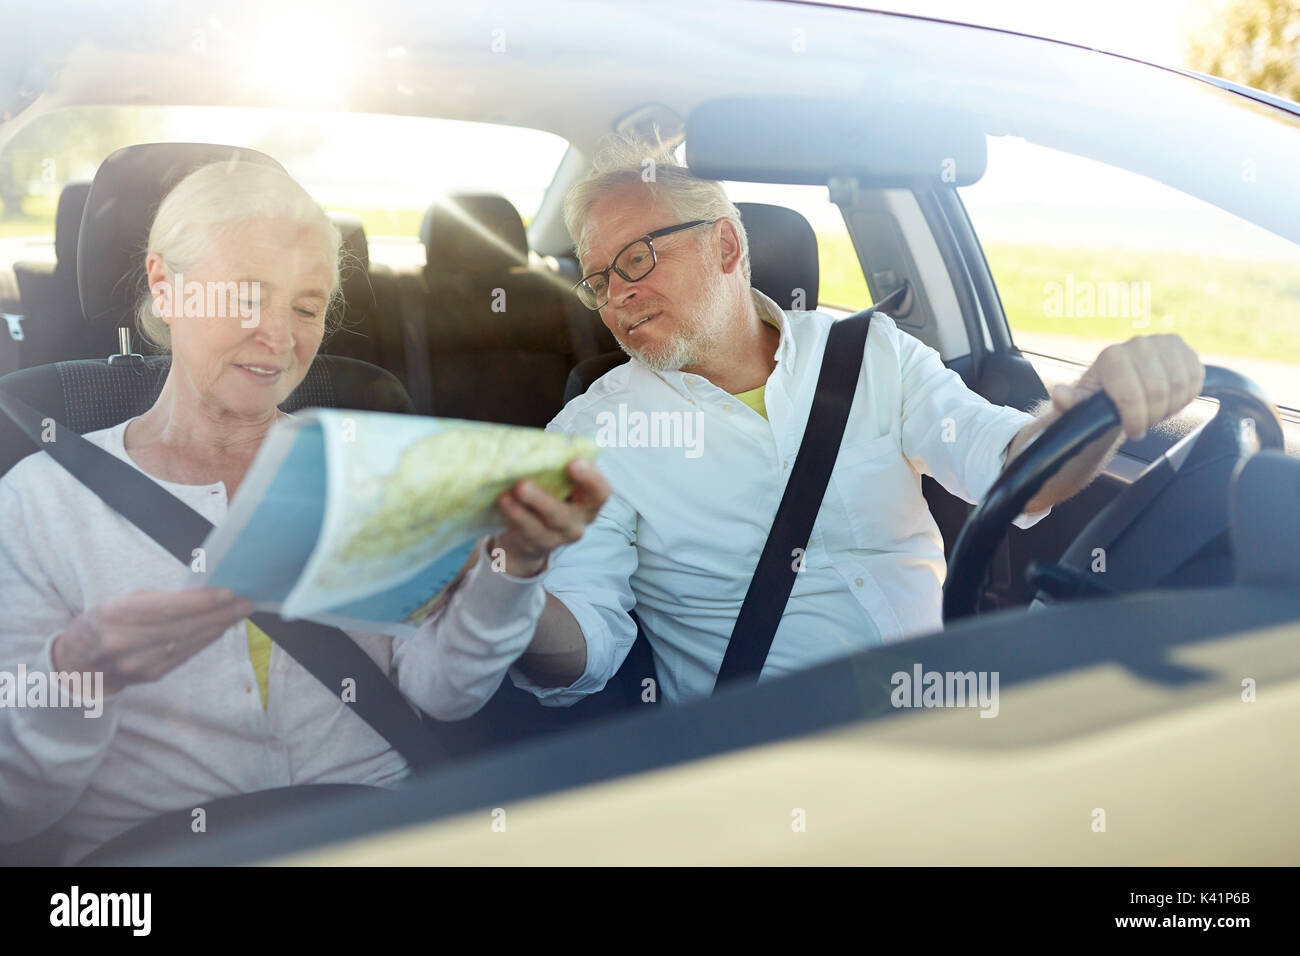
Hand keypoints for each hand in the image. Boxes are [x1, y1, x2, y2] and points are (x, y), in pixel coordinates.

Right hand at [52, 588, 254, 695]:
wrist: (80, 665)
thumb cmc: (105, 622)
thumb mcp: (121, 600)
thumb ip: (159, 600)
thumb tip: (204, 595)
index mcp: (114, 614)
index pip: (166, 607)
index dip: (200, 602)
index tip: (228, 593)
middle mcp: (125, 642)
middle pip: (183, 627)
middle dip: (219, 614)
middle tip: (246, 603)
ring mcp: (138, 663)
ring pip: (189, 642)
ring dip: (218, 627)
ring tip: (239, 613)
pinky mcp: (151, 676)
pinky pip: (186, 655)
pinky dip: (205, 640)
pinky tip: (220, 628)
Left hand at [491, 458, 610, 576]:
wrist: (532, 533)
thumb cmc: (550, 494)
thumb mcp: (558, 481)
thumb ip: (556, 465)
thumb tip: (538, 443)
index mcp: (590, 501)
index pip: (600, 492)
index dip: (591, 478)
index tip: (573, 462)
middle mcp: (578, 521)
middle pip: (565, 515)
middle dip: (543, 500)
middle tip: (522, 485)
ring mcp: (557, 537)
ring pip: (541, 526)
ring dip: (521, 510)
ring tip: (506, 495)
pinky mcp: (537, 545)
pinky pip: (525, 532)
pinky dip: (513, 516)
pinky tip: (503, 501)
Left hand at [1051, 334, 1203, 440]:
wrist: (1122, 386)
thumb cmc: (1101, 397)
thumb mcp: (1081, 403)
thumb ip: (1070, 402)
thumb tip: (1060, 394)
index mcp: (1112, 357)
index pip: (1132, 394)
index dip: (1136, 418)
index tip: (1133, 432)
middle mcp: (1138, 344)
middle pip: (1159, 391)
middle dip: (1154, 414)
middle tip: (1145, 422)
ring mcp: (1163, 343)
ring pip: (1181, 384)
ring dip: (1171, 405)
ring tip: (1156, 410)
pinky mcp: (1183, 348)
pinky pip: (1197, 376)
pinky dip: (1188, 394)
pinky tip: (1172, 399)